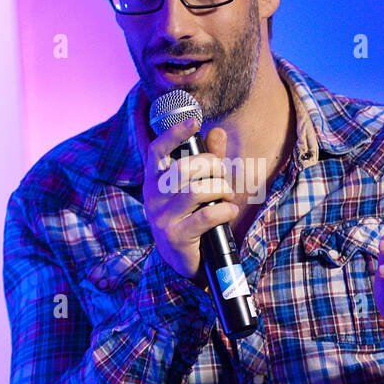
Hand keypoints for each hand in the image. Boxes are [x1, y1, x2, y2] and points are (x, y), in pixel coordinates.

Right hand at [143, 116, 237, 285]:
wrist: (183, 263)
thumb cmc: (192, 219)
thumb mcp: (198, 188)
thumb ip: (208, 161)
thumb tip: (217, 132)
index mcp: (154, 181)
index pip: (157, 151)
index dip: (174, 134)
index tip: (193, 120)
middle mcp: (153, 197)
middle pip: (184, 168)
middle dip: (212, 166)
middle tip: (224, 174)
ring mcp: (161, 218)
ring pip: (196, 191)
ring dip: (221, 189)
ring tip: (227, 195)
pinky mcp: (175, 237)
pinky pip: (206, 216)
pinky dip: (225, 210)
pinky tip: (230, 211)